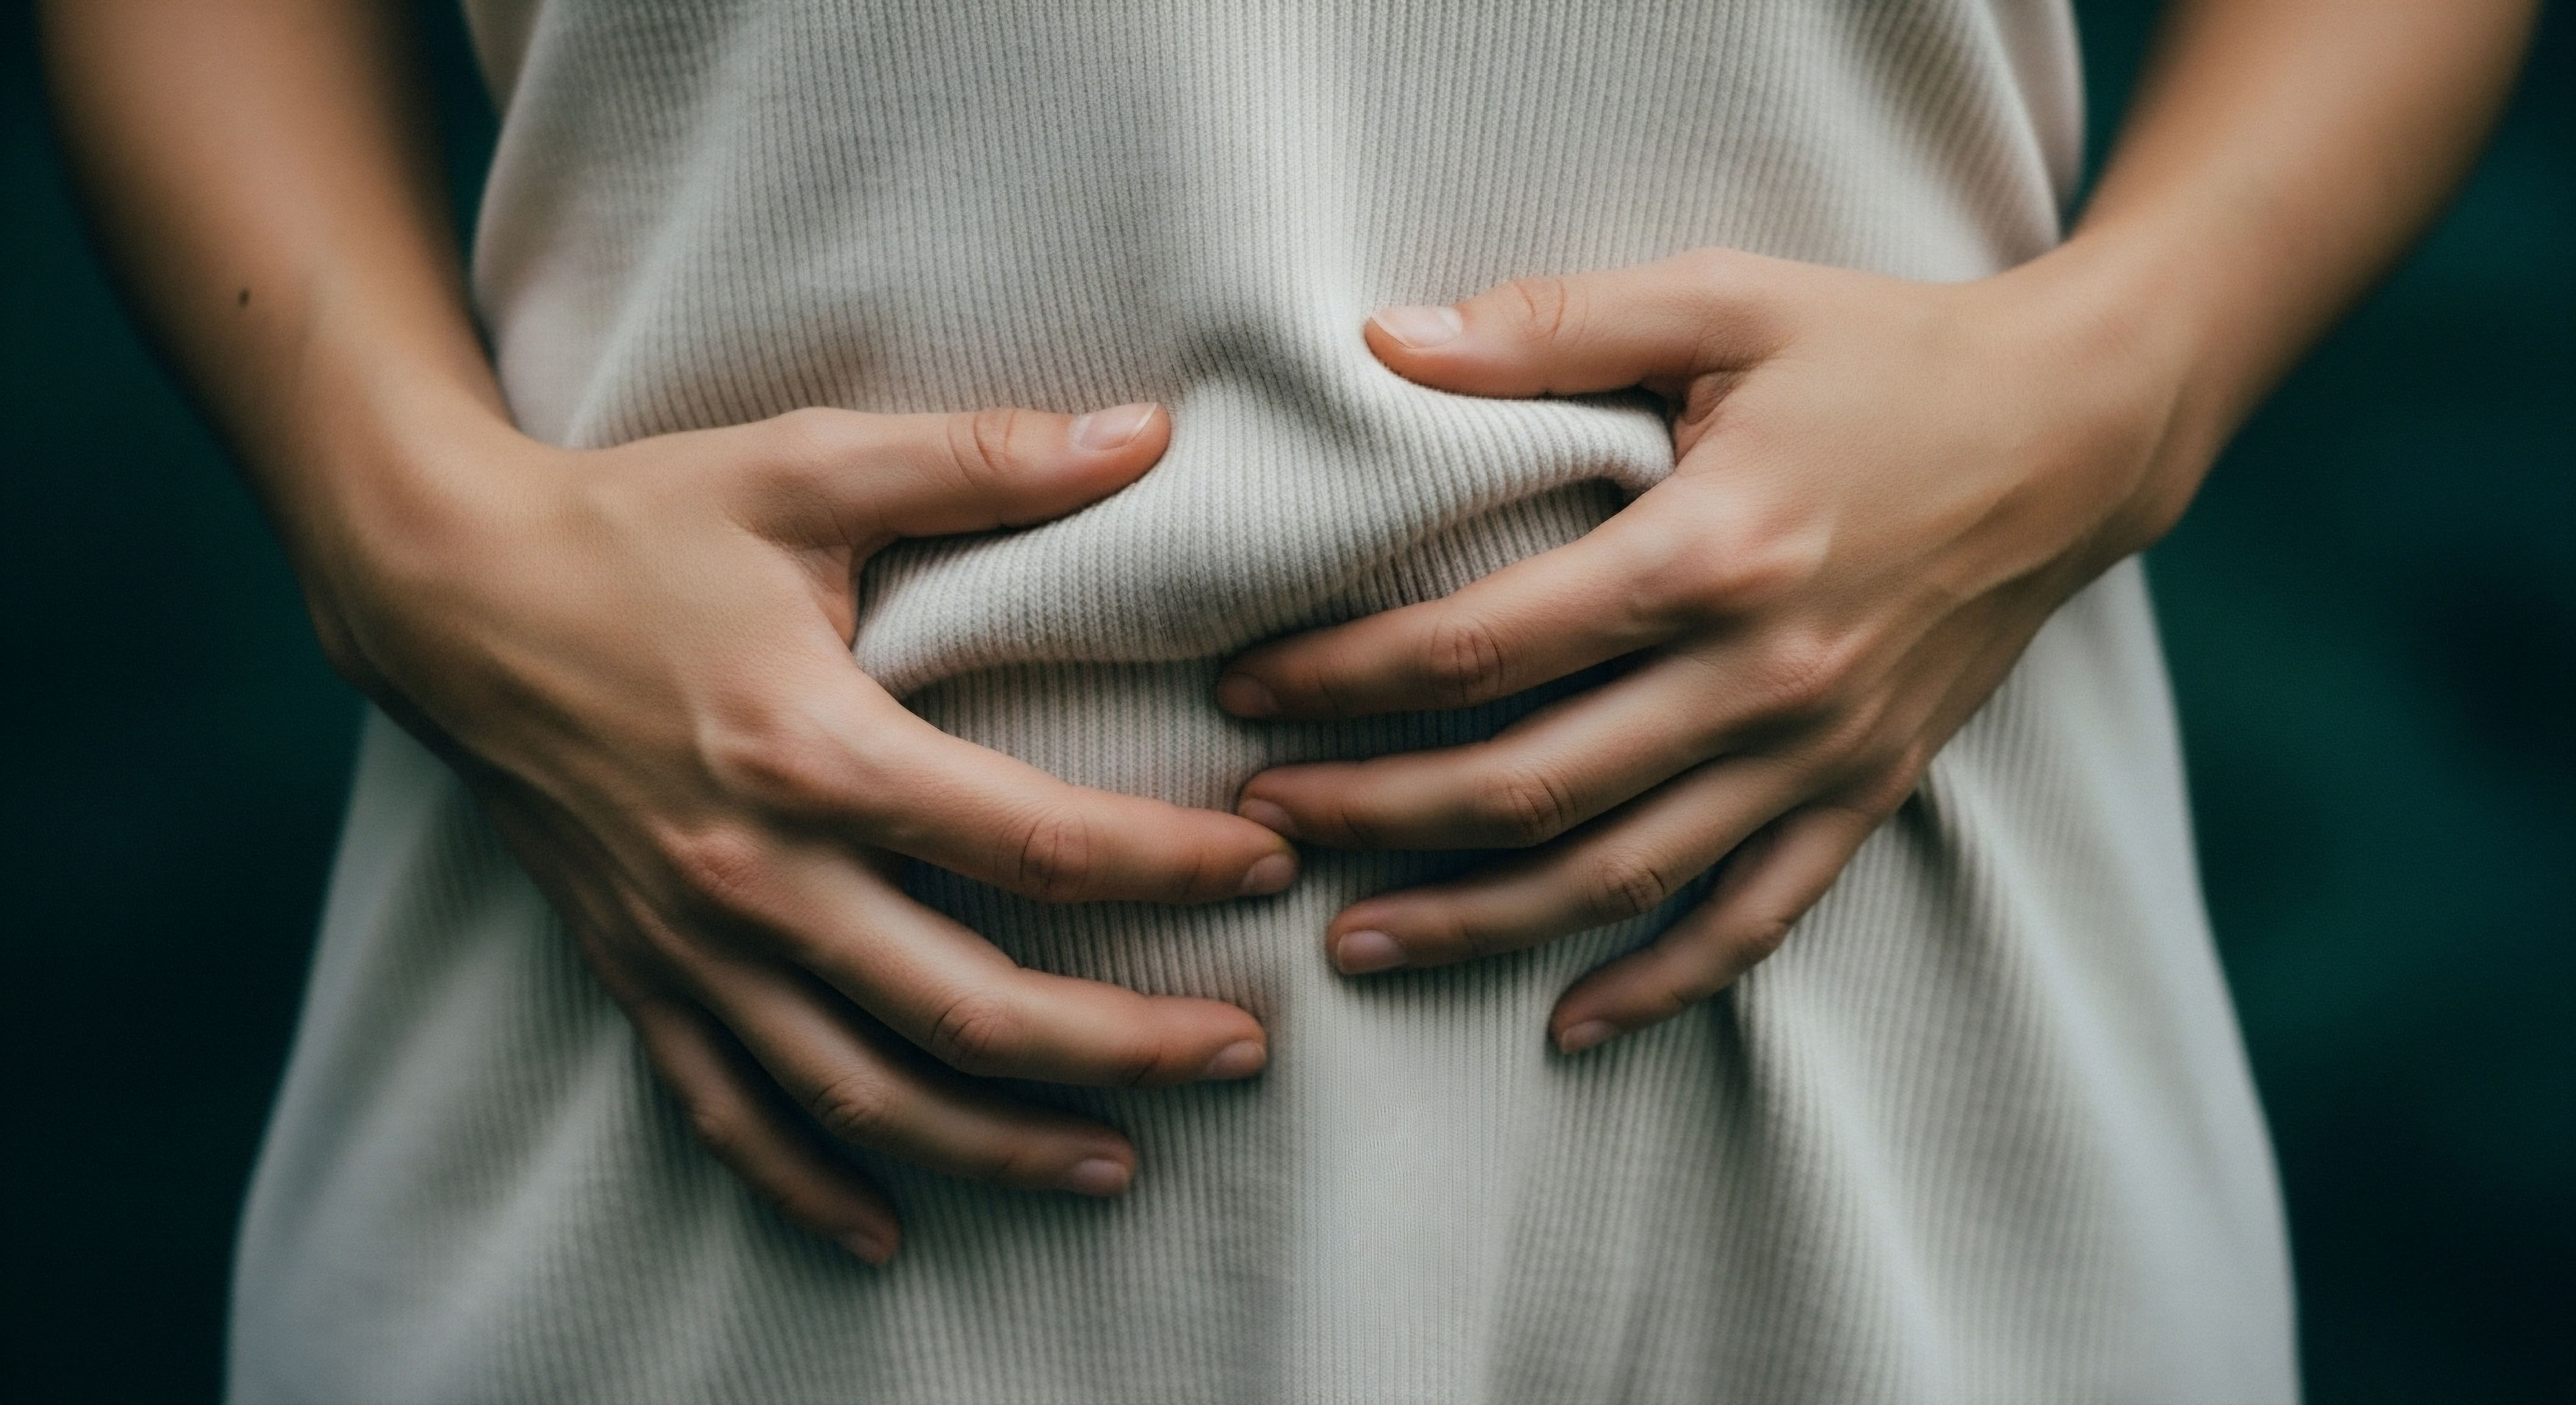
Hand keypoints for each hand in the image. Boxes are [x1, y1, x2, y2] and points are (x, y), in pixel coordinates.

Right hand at [310, 400, 1297, 1261]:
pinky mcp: (636, 975)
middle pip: (974, 1007)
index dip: (1175, 867)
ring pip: (865, 1093)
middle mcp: (758, 877)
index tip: (1270, 865)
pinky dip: (806, 1185)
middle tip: (1239, 1051)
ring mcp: (691, 946)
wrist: (441, 590)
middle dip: (1124, 1044)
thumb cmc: (635, 521)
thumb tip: (1145, 434)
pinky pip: (726, 1114)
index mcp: (816, 752)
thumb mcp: (803, 467)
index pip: (1041, 843)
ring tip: (1117, 1162)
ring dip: (998, 1145)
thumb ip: (978, 460)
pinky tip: (887, 1231)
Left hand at [1219, 248, 2195, 1053]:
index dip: (1344, 678)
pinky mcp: (1867, 791)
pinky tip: (1569, 1023)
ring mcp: (1820, 751)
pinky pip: (1757, 918)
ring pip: (1621, 875)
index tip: (1246, 692)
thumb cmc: (1883, 351)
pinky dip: (1663, 983)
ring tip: (1356, 943)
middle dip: (1375, 815)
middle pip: (1529, 782)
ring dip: (1478, 924)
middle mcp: (1762, 673)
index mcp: (1709, 550)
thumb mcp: (1724, 299)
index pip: (1482, 644)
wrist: (2076, 429)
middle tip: (1260, 822)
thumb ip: (1553, 324)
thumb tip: (1382, 343)